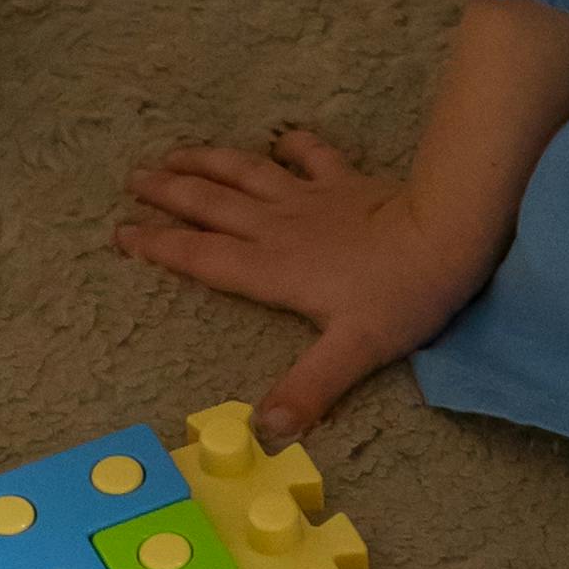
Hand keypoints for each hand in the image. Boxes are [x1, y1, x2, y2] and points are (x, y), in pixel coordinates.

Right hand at [116, 126, 479, 430]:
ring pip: (246, 173)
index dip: (159, 246)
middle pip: (211, 206)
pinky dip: (291, 144)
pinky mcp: (344, 181)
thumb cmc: (401, 296)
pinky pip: (311, 156)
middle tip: (131, 180)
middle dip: (168, 193)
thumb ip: (307, 389)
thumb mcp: (352, 352)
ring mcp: (310, 198)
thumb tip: (264, 431)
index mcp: (271, 269)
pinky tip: (278, 137)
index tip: (121, 233)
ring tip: (173, 154)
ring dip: (207, 162)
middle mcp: (279, 227)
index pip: (202, 257)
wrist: (447, 234)